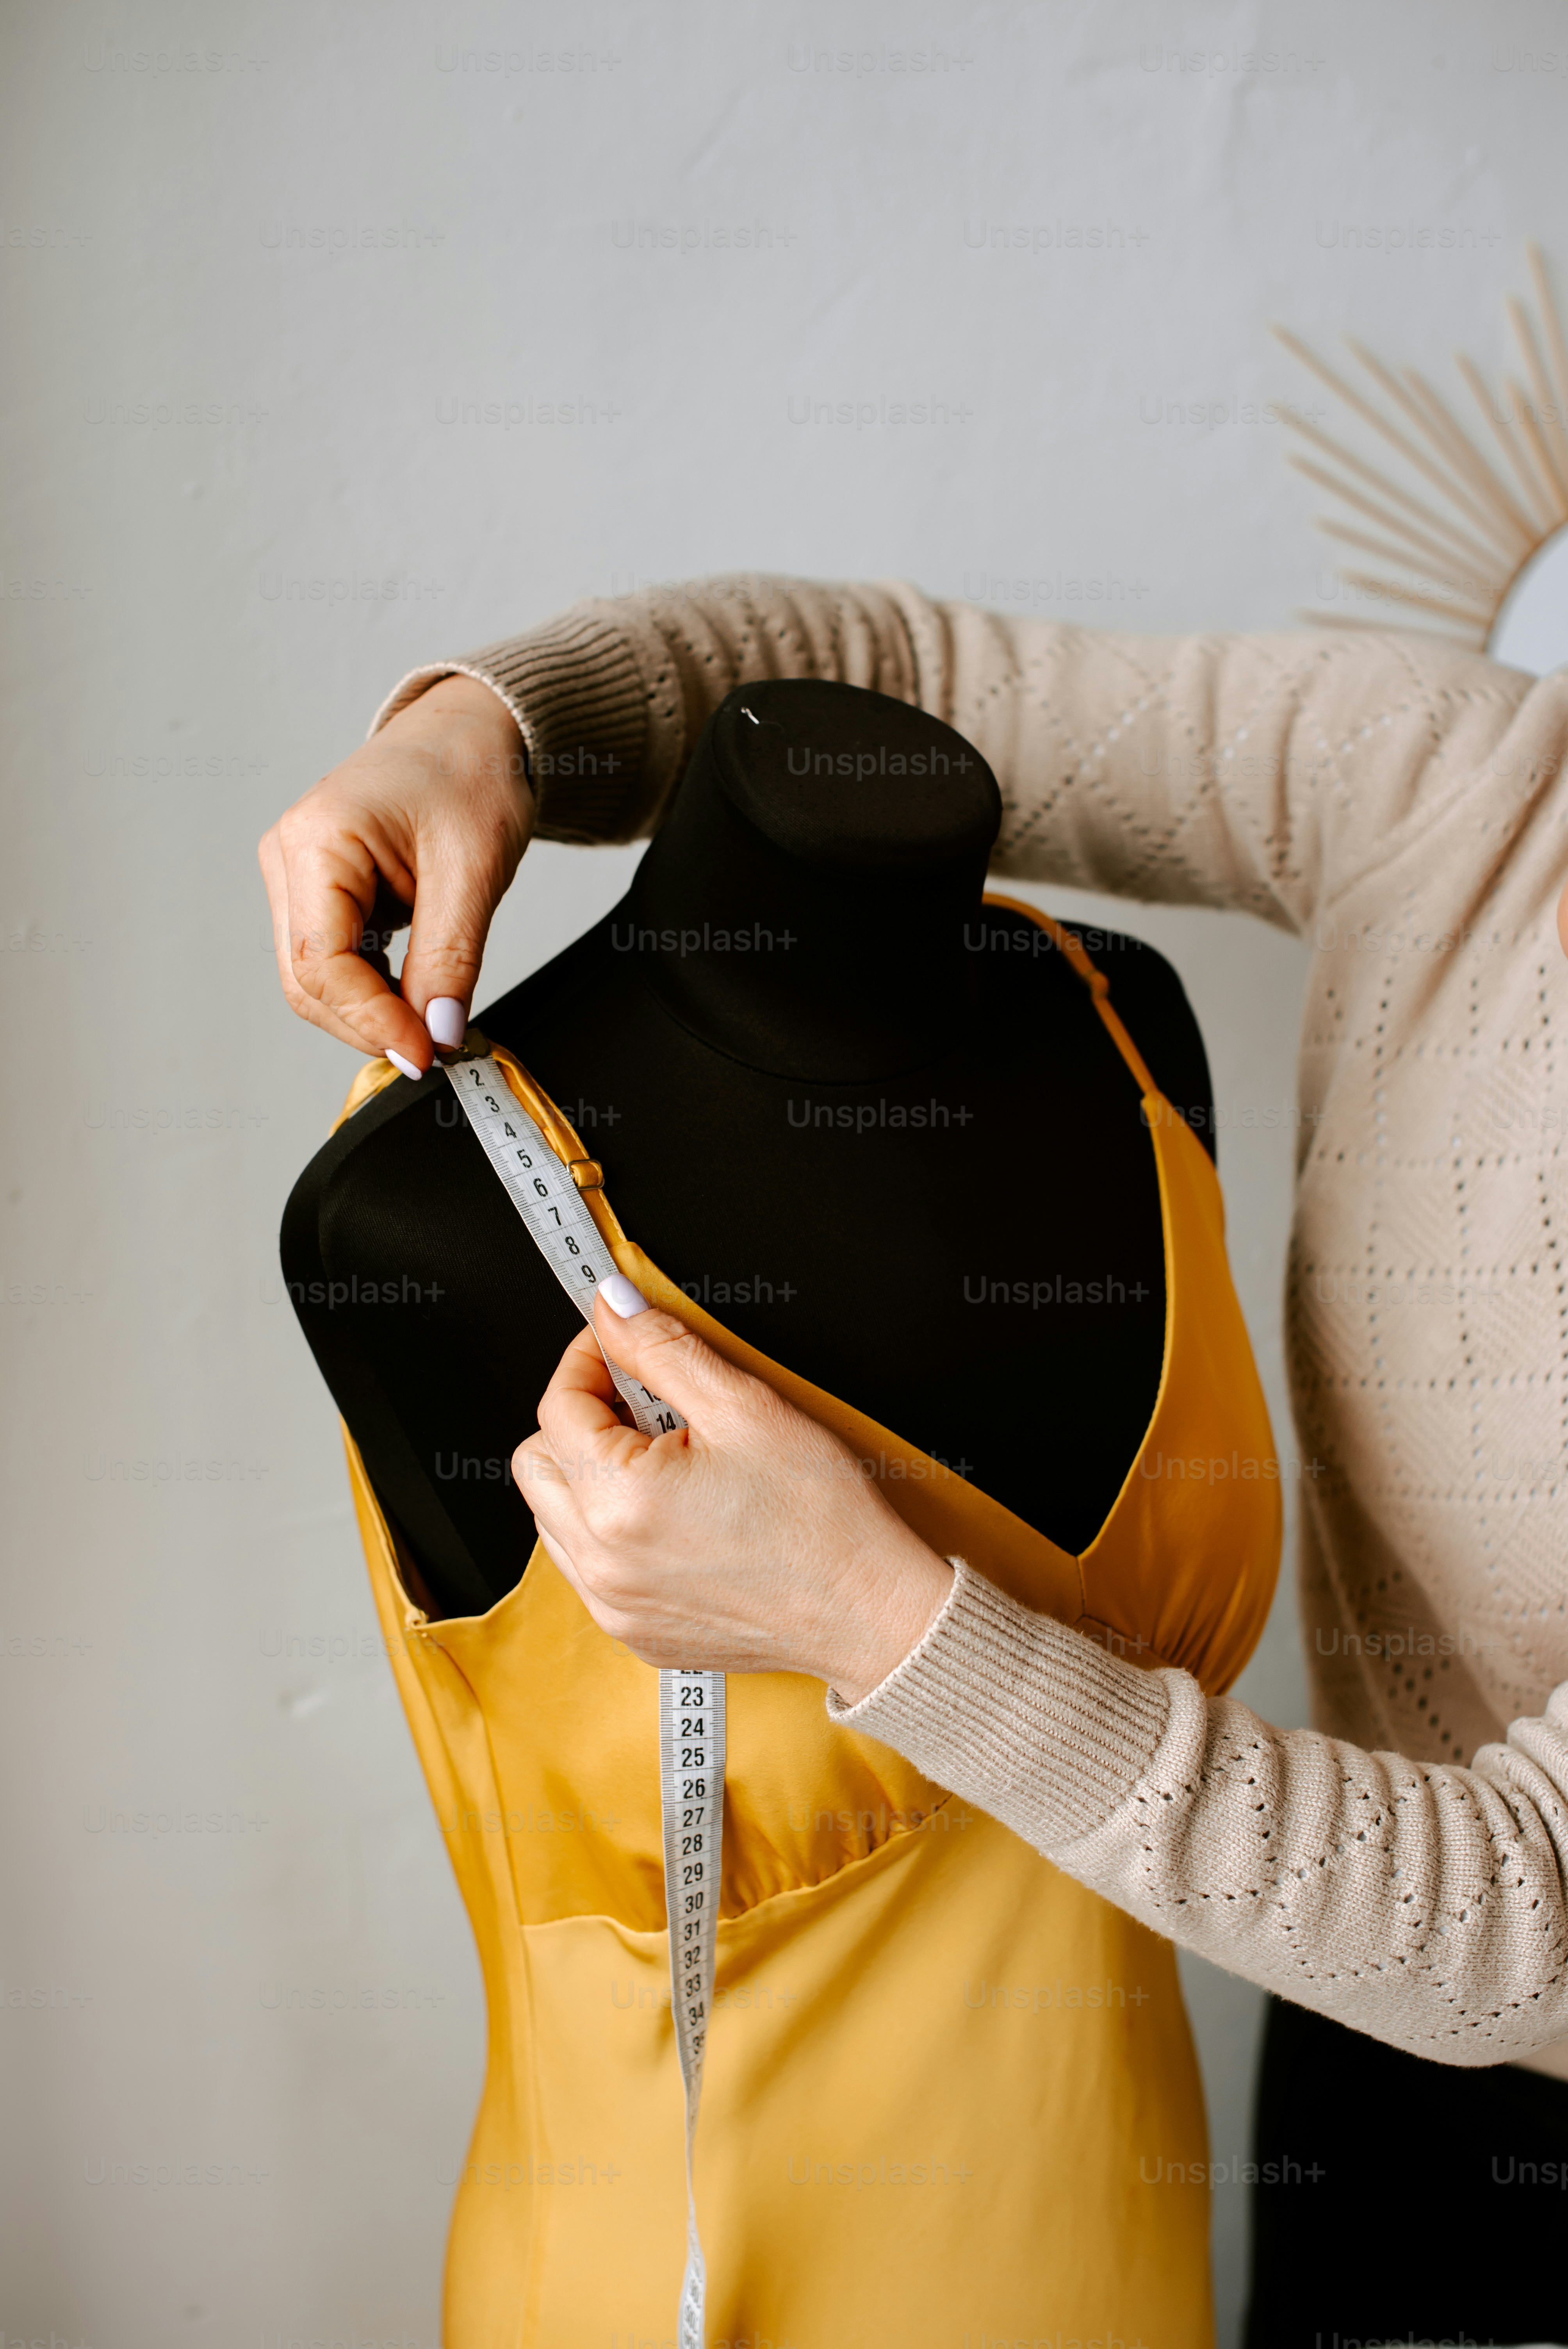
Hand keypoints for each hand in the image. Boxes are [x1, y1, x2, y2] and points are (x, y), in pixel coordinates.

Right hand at [258, 673, 531, 1075]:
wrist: (470, 733)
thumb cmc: (470, 773)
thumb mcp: (474, 870)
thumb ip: (450, 958)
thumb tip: (438, 1034)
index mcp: (317, 838)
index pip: (321, 963)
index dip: (371, 1021)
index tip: (426, 1054)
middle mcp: (289, 856)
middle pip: (308, 981)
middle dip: (369, 1025)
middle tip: (437, 1049)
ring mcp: (298, 875)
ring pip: (317, 979)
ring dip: (372, 1012)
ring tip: (434, 1020)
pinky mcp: (319, 891)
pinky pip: (335, 961)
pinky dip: (374, 990)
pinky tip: (417, 993)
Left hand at [513, 1279, 954, 1702]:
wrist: (868, 1611)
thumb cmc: (823, 1519)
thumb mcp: (744, 1407)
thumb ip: (662, 1349)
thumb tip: (614, 1308)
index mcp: (621, 1502)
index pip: (557, 1407)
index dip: (586, 1360)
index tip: (621, 1346)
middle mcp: (602, 1564)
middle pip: (538, 1463)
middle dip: (578, 1420)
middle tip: (643, 1405)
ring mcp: (613, 1606)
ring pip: (553, 1517)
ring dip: (589, 1476)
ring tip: (664, 1462)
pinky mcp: (632, 1632)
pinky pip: (586, 1566)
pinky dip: (609, 1530)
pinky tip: (671, 1513)